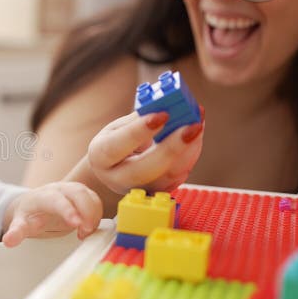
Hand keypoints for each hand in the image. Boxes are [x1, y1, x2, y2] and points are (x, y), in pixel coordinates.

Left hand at [2, 182, 102, 246]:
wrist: (33, 205)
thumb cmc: (29, 215)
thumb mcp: (20, 224)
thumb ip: (16, 232)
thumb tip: (8, 241)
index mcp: (42, 196)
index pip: (56, 200)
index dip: (68, 210)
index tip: (77, 223)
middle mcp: (58, 189)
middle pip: (77, 193)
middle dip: (86, 210)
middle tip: (86, 231)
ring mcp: (71, 190)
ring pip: (88, 194)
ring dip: (93, 213)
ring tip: (87, 232)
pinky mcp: (82, 194)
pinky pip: (95, 199)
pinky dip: (97, 213)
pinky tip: (90, 227)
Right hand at [87, 108, 203, 195]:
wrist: (117, 165)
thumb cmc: (117, 141)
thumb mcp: (119, 126)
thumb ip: (140, 117)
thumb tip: (167, 106)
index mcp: (100, 157)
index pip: (116, 146)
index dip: (139, 131)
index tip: (162, 114)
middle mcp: (116, 179)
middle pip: (143, 170)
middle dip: (171, 148)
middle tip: (192, 126)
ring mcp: (138, 190)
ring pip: (167, 176)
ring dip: (188, 150)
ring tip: (198, 124)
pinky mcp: (158, 192)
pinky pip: (178, 177)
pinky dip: (191, 155)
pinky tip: (196, 136)